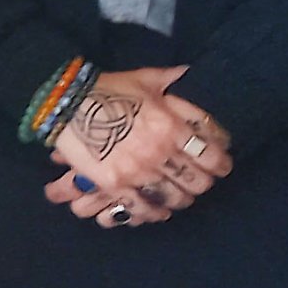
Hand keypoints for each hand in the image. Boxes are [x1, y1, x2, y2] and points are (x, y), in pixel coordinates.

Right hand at [43, 65, 231, 227]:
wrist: (65, 103)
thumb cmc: (108, 89)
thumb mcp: (145, 79)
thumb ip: (172, 80)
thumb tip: (190, 74)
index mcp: (171, 125)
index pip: (212, 155)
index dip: (222, 162)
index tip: (221, 164)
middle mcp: (159, 152)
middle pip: (198, 181)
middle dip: (204, 182)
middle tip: (201, 179)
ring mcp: (137, 171)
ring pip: (175, 198)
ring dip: (182, 199)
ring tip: (181, 195)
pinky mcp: (115, 185)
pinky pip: (143, 209)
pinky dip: (155, 213)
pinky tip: (160, 211)